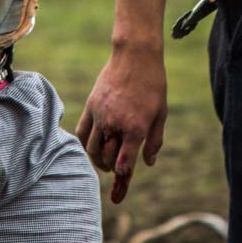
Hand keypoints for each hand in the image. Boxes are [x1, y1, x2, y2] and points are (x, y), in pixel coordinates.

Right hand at [74, 45, 167, 203]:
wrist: (135, 56)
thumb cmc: (153, 85)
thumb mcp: (160, 114)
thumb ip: (154, 141)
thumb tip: (148, 163)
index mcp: (135, 128)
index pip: (124, 163)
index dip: (123, 179)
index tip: (120, 186)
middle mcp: (115, 124)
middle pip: (107, 159)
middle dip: (112, 169)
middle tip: (117, 172)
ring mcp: (100, 115)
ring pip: (91, 149)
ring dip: (98, 160)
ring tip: (105, 162)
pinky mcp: (90, 106)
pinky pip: (81, 132)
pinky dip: (84, 144)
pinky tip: (92, 147)